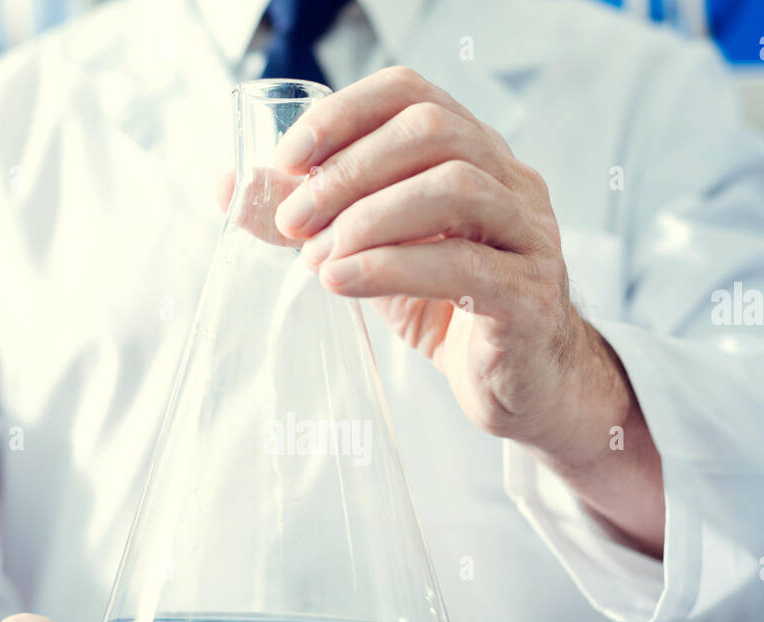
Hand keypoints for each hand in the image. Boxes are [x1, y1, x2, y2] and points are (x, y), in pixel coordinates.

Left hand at [270, 67, 663, 555]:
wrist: (519, 386)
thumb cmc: (449, 311)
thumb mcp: (374, 256)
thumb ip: (316, 221)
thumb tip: (234, 190)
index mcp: (473, 155)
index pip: (411, 94)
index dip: (343, 114)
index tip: (286, 160)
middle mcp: (511, 182)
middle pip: (432, 132)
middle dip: (347, 170)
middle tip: (293, 220)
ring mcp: (528, 236)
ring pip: (455, 189)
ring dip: (370, 218)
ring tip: (318, 258)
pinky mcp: (529, 297)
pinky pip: (464, 266)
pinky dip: (392, 268)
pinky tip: (343, 283)